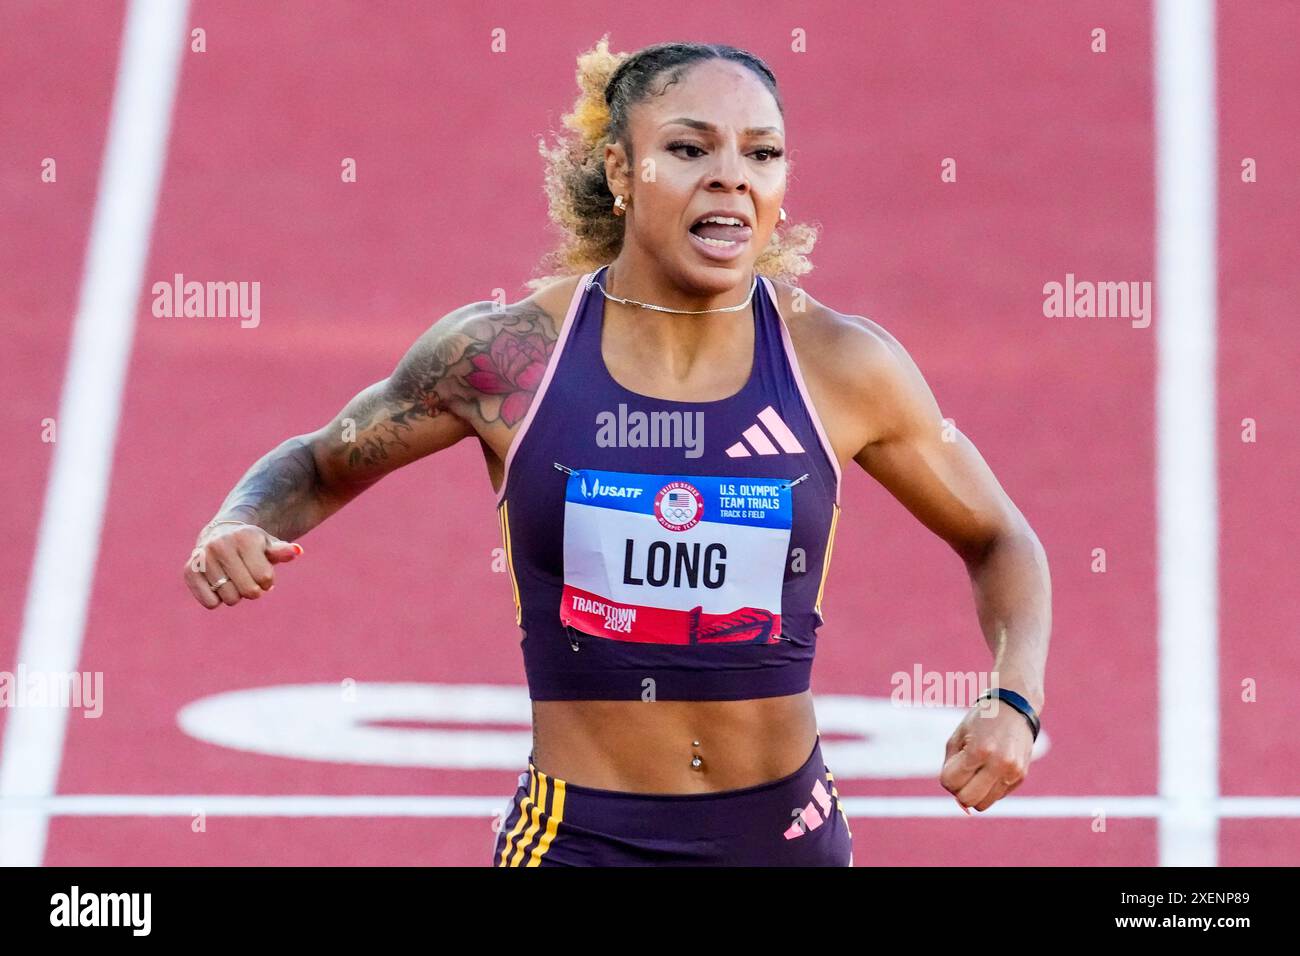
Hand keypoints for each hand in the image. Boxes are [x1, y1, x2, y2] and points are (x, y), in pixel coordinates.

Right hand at [183, 521, 301, 608]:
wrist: (222, 535)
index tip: (263, 572)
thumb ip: (283, 551)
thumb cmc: (253, 545)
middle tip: (248, 578)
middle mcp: (220, 545)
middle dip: (253, 590)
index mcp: (244, 538)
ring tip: (232, 578)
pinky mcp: (189, 570)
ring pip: (229, 599)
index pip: (265, 578)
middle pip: (248, 591)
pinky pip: (210, 603)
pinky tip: (217, 584)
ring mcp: (202, 557)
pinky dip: (217, 600)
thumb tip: (297, 551)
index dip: (268, 581)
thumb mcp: (269, 546)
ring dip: (235, 595)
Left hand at [939, 695, 1035, 812]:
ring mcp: (1013, 772)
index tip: (953, 763)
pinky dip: (988, 789)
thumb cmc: (980, 721)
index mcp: (979, 750)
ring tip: (975, 773)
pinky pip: (997, 797)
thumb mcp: (957, 738)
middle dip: (958, 790)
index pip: (951, 783)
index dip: (946, 776)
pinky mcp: (1021, 777)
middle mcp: (999, 763)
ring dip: (974, 793)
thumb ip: (950, 767)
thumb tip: (959, 803)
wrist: (1014, 707)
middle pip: (967, 800)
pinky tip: (989, 770)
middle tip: (962, 772)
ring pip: (983, 804)